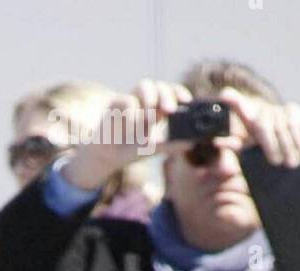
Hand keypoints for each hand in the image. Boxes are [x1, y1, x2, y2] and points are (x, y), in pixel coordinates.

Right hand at [63, 79, 191, 189]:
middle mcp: (146, 99)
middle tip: (169, 110)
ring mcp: (131, 99)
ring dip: (150, 99)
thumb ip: (172, 144)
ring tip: (150, 119)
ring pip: (144, 85)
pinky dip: (132, 115)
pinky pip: (127, 100)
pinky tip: (131, 129)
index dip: (180, 93)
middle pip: (160, 86)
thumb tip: (192, 141)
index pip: (172, 92)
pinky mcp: (115, 103)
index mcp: (159, 107)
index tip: (186, 100)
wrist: (108, 156)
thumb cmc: (133, 148)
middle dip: (167, 96)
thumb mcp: (155, 148)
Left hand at [219, 86, 299, 167]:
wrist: (290, 159)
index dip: (233, 100)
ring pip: (281, 127)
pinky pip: (295, 124)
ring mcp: (277, 110)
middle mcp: (261, 112)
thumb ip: (234, 146)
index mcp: (246, 122)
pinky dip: (298, 139)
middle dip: (271, 146)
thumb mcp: (248, 155)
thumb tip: (216, 141)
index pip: (238, 106)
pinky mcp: (293, 110)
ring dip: (287, 147)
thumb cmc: (265, 158)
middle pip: (263, 125)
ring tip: (291, 164)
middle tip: (276, 163)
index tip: (224, 94)